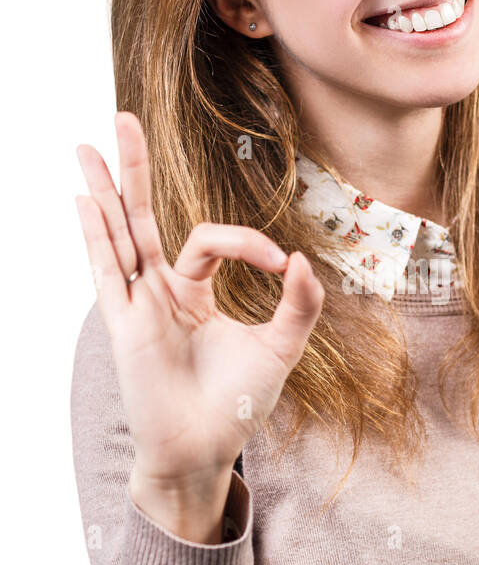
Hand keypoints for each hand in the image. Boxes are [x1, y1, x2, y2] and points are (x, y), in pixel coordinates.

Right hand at [75, 112, 324, 489]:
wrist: (207, 448)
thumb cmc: (238, 403)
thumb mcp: (281, 347)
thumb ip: (299, 305)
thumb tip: (305, 260)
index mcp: (193, 293)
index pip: (211, 241)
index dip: (249, 242)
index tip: (283, 264)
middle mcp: (159, 291)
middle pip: (142, 216)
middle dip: (134, 167)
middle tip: (123, 116)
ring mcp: (137, 305)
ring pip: (119, 233)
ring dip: (106, 187)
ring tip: (89, 142)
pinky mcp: (125, 326)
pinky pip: (108, 271)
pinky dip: (97, 234)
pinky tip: (86, 198)